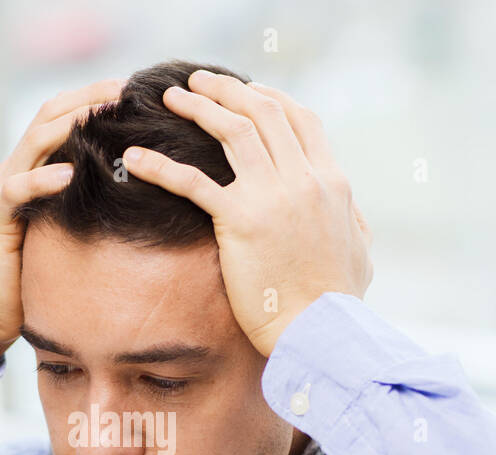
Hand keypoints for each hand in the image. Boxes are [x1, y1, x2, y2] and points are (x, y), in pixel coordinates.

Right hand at [0, 78, 124, 366]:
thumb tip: (128, 187)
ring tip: (104, 113)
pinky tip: (71, 173)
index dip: (90, 97)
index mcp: (30, 168)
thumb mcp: (63, 227)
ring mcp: (1, 192)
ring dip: (70, 124)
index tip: (129, 88)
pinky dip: (44, 179)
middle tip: (124, 88)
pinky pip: (17, 191)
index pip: (58, 117)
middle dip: (86, 98)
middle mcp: (13, 171)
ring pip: (33, 143)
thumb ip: (83, 201)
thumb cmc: (33, 272)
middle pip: (46, 116)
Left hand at [119, 70, 371, 356]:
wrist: (321, 331)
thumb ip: (352, 221)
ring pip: (232, 130)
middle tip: (198, 82)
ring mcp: (273, 196)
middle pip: (264, 112)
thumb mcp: (360, 253)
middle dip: (228, 90)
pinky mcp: (240, 221)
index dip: (272, 99)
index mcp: (332, 182)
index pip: (301, 120)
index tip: (249, 90)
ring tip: (170, 97)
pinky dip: (160, 166)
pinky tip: (135, 157)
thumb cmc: (338, 303)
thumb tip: (349, 210)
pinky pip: (192, 182)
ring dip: (198, 107)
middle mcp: (304, 179)